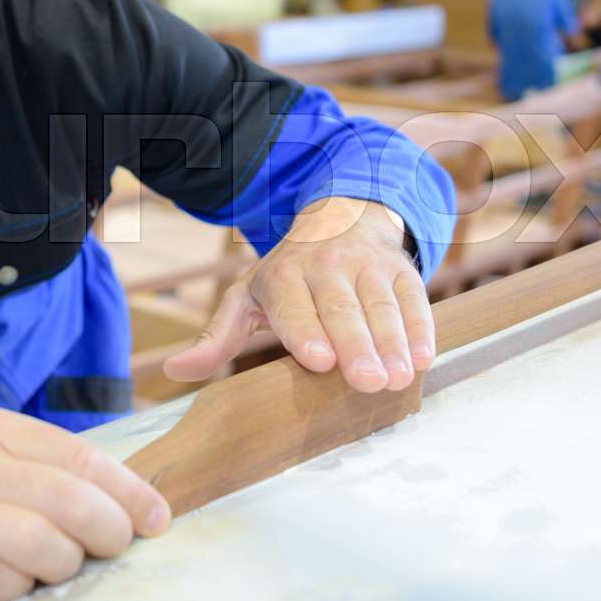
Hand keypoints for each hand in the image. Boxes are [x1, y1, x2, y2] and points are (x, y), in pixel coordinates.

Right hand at [0, 408, 170, 600]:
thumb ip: (40, 464)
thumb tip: (121, 497)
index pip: (82, 460)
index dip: (129, 494)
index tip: (157, 519)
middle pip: (71, 504)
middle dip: (109, 534)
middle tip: (114, 550)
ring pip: (42, 547)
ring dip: (64, 567)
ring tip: (56, 568)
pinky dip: (16, 590)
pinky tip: (11, 582)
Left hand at [163, 197, 434, 392]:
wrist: (340, 219)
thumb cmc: (287, 275)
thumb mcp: (246, 298)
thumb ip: (217, 337)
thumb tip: (176, 371)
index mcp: (282, 277)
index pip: (293, 307)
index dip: (306, 332)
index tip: (318, 360)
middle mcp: (325, 266)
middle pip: (341, 309)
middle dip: (355, 345)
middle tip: (366, 381)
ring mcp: (366, 265)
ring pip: (380, 305)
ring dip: (392, 342)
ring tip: (398, 377)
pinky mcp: (401, 270)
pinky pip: (413, 298)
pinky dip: (421, 327)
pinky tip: (424, 356)